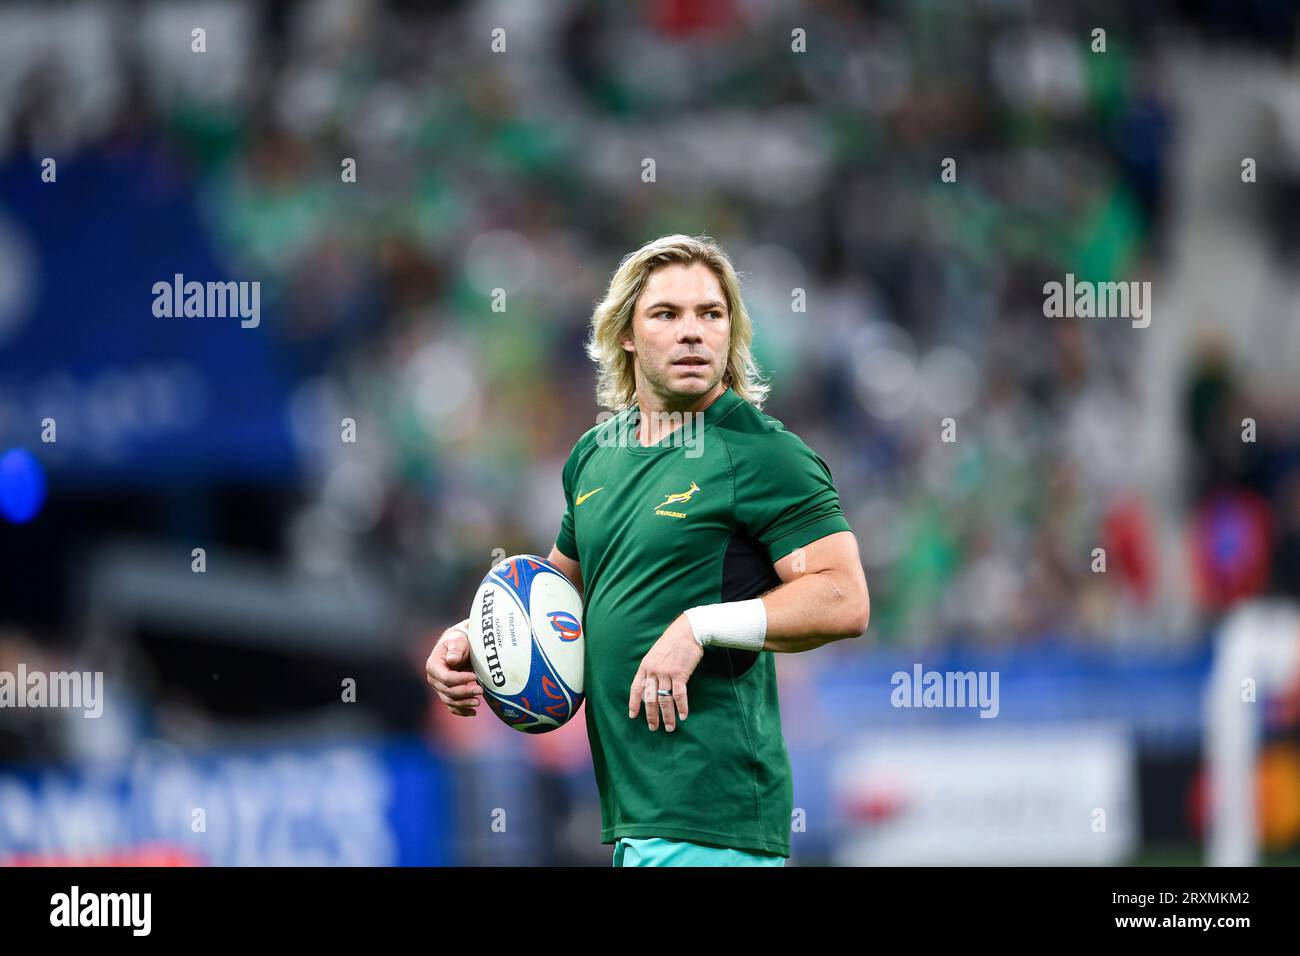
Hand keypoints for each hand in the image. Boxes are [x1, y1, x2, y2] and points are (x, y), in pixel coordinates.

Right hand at [426, 621, 481, 716]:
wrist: (459, 646)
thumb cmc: (458, 641)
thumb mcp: (457, 641)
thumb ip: (455, 649)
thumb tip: (452, 660)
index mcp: (433, 666)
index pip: (445, 678)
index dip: (460, 679)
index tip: (474, 676)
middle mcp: (434, 679)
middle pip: (448, 691)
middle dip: (465, 692)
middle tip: (480, 690)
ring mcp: (439, 688)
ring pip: (450, 700)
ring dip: (464, 703)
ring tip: (478, 702)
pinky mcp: (447, 694)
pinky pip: (452, 706)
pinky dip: (461, 710)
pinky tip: (472, 712)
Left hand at [628, 614, 703, 731]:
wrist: (687, 631)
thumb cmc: (672, 642)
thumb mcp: (655, 654)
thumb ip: (651, 669)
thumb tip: (651, 686)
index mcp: (645, 666)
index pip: (636, 688)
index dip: (634, 703)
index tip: (633, 716)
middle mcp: (653, 671)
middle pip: (649, 698)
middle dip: (651, 715)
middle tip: (653, 728)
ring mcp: (666, 672)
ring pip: (664, 699)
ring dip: (667, 716)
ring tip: (670, 727)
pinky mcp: (680, 674)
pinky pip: (679, 695)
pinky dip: (682, 707)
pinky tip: (683, 716)